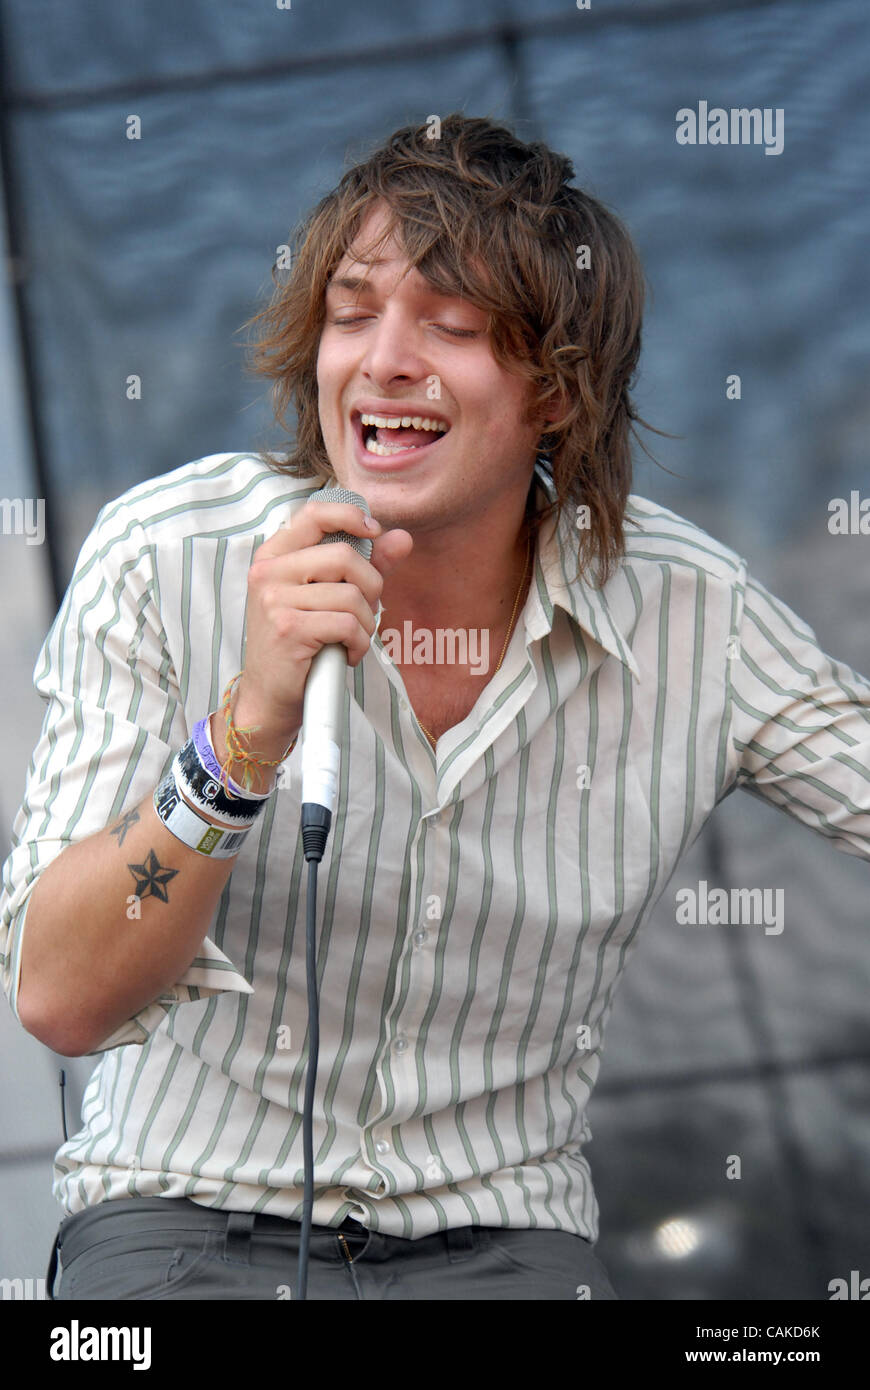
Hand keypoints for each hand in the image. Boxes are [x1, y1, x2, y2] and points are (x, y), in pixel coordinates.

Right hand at [232, 497, 412, 752]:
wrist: (269, 697)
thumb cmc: (300, 644)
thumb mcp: (327, 598)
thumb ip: (365, 565)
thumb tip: (402, 537)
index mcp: (273, 556)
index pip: (314, 514)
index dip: (351, 516)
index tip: (374, 533)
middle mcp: (268, 572)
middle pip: (344, 556)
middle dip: (371, 586)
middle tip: (365, 612)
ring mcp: (275, 599)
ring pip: (351, 595)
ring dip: (365, 623)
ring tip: (352, 639)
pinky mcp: (288, 628)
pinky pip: (348, 624)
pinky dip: (359, 643)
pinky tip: (347, 654)